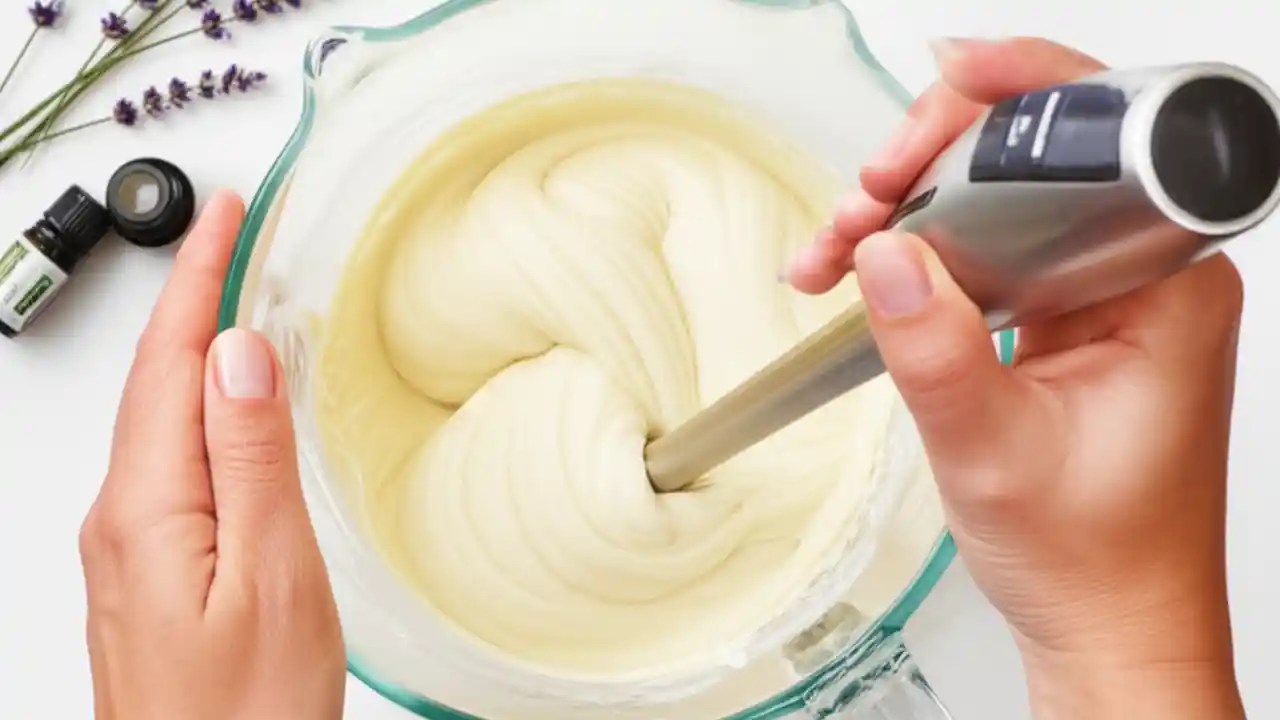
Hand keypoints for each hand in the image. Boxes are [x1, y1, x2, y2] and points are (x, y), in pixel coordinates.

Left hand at [79, 191, 345, 719]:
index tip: (224, 211)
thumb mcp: (273, 578)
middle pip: (155, 380)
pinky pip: (169, 461)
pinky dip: (198, 408)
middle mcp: (121, 519)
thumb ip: (251, 460)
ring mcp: (128, 546)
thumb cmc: (244, 711)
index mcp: (148, 508)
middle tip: (233, 232)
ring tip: (232, 292)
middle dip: (192, 295)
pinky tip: (224, 402)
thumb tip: (239, 355)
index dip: (200, 276)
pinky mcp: (147, 568)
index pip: (173, 361)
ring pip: (160, 418)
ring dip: (195, 348)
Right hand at [787, 39, 1245, 718]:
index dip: (1006, 109)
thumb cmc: (1097, 557)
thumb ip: (934, 347)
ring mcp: (1101, 292)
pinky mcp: (1064, 316)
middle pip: (1036, 155)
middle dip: (933, 162)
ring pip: (999, 200)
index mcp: (1167, 284)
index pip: (1095, 143)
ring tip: (842, 249)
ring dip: (911, 213)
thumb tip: (882, 253)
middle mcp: (1142, 273)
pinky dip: (921, 256)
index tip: (924, 126)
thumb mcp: (994, 453)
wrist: (1107, 625)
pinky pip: (989, 251)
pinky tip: (869, 274)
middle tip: (867, 202)